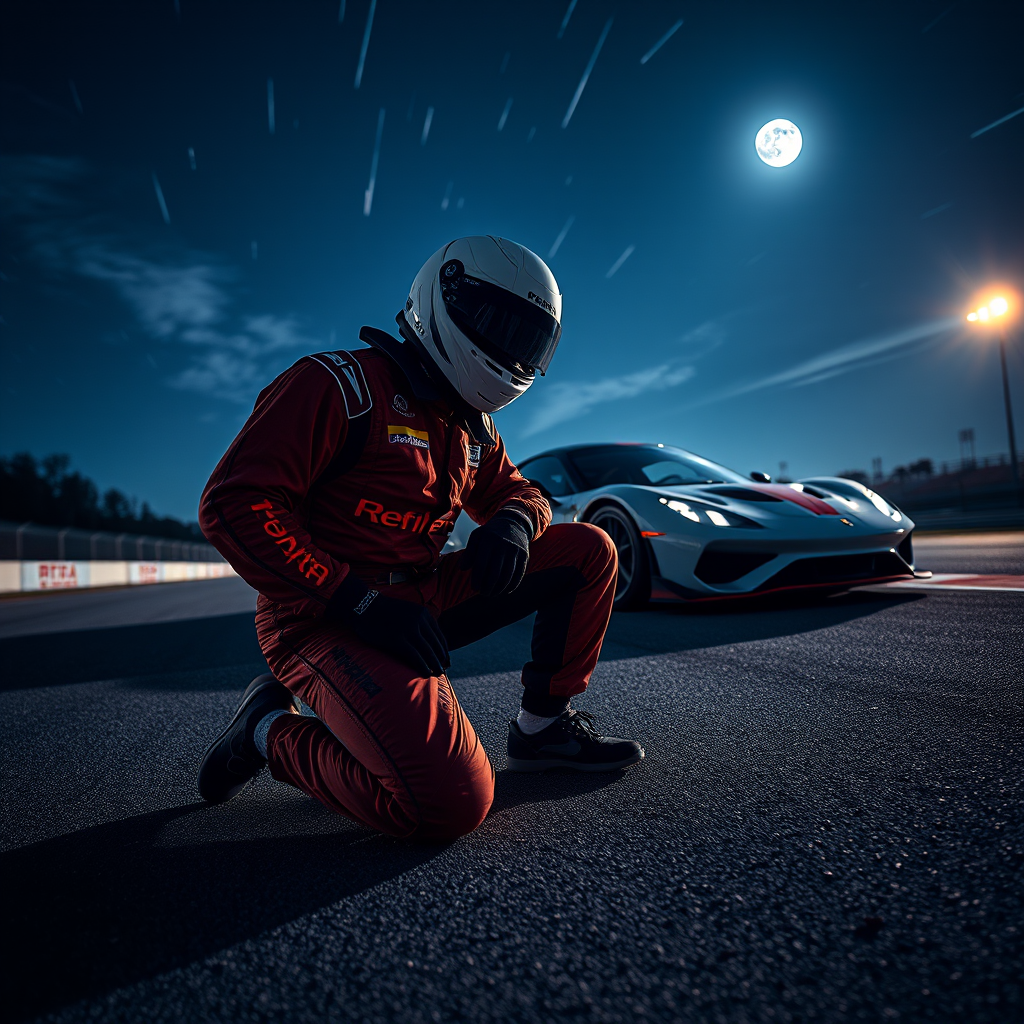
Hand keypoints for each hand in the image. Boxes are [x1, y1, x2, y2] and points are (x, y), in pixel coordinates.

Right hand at [328, 576, 448, 676]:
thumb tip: (426, 639)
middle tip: (443, 670)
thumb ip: (418, 621)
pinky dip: (423, 666)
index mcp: (423, 614)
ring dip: (435, 664)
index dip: (444, 649)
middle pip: (435, 644)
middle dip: (441, 659)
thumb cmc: (385, 611)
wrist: (365, 606)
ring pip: (427, 651)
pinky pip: (415, 656)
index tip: (446, 659)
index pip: (439, 635)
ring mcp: (409, 630)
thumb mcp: (407, 611)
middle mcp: (419, 621)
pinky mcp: (397, 640)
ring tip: (438, 674)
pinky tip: (426, 673)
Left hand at [460, 508, 530, 596]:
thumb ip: (468, 552)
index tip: (474, 589)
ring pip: (507, 576)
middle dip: (487, 587)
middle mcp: (503, 545)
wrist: (514, 523)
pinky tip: (504, 590)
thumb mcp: (477, 537)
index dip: (477, 579)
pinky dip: (511, 586)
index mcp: (488, 540)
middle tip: (483, 593)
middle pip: (494, 573)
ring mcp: (515, 551)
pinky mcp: (524, 556)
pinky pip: (518, 575)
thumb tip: (462, 569)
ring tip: (492, 593)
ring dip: (499, 589)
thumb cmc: (490, 533)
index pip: (481, 565)